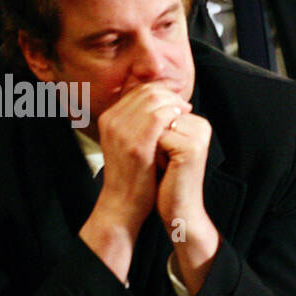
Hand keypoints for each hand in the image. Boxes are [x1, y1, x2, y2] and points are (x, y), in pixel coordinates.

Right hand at [80, 84, 188, 282]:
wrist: (123, 204)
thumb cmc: (132, 174)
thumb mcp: (127, 143)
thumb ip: (138, 122)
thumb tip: (161, 103)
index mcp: (109, 118)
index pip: (139, 91)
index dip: (163, 93)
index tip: (177, 103)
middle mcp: (112, 121)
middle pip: (147, 92)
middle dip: (171, 96)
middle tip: (184, 107)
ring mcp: (122, 132)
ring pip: (154, 100)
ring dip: (175, 104)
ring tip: (185, 113)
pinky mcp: (136, 145)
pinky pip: (159, 117)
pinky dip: (174, 115)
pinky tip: (182, 122)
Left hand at [157, 112, 219, 295]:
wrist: (178, 209)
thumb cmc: (166, 178)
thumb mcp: (161, 143)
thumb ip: (156, 119)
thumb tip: (139, 100)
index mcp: (196, 121)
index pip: (159, 103)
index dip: (147, 126)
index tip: (161, 150)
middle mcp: (201, 124)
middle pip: (157, 110)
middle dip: (147, 133)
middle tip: (160, 158)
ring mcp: (198, 135)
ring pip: (155, 122)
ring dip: (149, 143)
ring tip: (162, 162)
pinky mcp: (191, 148)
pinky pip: (157, 138)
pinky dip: (153, 154)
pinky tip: (164, 168)